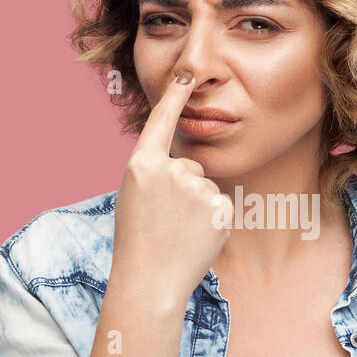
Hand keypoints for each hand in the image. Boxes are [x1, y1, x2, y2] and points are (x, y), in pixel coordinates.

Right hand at [109, 71, 232, 310]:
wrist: (149, 282)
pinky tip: (194, 238)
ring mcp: (196, 188)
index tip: (186, 74)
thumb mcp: (136, 197)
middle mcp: (170, 170)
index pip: (161, 122)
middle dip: (183, 189)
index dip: (174, 97)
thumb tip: (188, 166)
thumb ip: (158, 173)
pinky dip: (211, 221)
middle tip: (164, 221)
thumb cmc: (138, 242)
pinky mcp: (219, 207)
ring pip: (204, 188)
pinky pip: (219, 205)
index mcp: (141, 165)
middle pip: (189, 166)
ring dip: (196, 207)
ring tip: (177, 233)